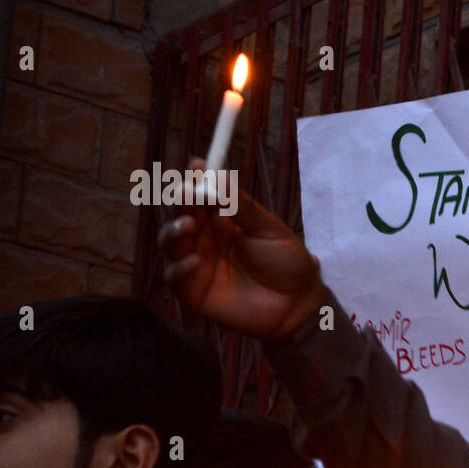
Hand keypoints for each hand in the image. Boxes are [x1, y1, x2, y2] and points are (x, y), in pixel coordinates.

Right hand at [158, 158, 325, 339]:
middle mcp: (205, 239)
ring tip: (188, 225)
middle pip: (180, 215)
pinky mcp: (194, 292)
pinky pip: (174, 277)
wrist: (298, 304)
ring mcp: (197, 264)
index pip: (201, 195)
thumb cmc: (287, 264)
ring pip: (170, 243)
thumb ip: (243, 207)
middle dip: (181, 201)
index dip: (196, 179)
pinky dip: (179, 268)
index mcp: (222, 221)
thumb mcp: (268, 229)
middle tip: (187, 191)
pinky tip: (195, 261)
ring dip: (174, 231)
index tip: (198, 164)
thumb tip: (219, 175)